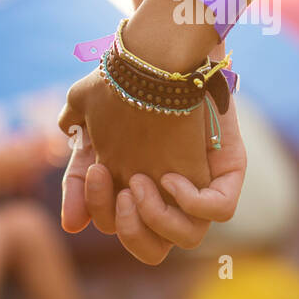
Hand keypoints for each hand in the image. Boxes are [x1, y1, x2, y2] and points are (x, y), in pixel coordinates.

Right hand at [59, 93, 245, 264]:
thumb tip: (72, 225)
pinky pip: (220, 211)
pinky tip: (170, 177)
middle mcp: (170, 196)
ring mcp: (200, 186)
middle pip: (153, 247)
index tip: (96, 172)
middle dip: (130, 229)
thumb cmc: (125, 86)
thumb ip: (78, 178)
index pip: (121, 229)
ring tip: (142, 182)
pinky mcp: (226, 172)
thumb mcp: (90, 130)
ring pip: (188, 237)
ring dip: (156, 218)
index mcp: (138, 192)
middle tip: (124, 191)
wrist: (158, 51)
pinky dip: (192, 204)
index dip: (104, 212)